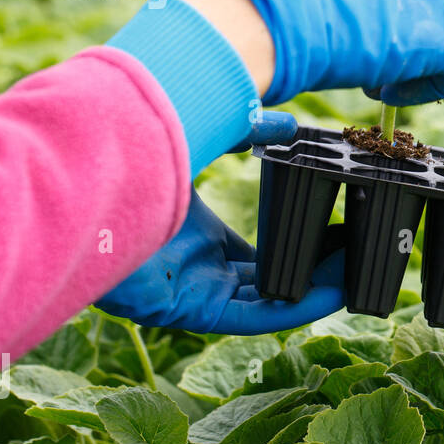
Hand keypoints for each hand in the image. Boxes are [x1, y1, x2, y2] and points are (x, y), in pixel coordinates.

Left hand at [95, 113, 343, 333]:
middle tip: (358, 255)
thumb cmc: (129, 153)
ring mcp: (189, 293)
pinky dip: (292, 308)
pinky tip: (331, 294)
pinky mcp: (185, 310)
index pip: (256, 253)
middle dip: (314, 271)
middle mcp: (192, 269)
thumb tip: (288, 125)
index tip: (337, 232)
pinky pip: (248, 318)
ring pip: (264, 301)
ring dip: (313, 292)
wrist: (84, 170)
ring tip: (358, 277)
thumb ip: (246, 134)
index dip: (298, 245)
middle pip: (267, 279)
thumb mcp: (203, 140)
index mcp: (194, 236)